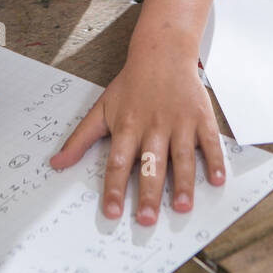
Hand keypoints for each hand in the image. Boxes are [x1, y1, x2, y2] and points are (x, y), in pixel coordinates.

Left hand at [48, 36, 225, 224]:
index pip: (118, 162)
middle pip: (151, 164)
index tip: (112, 212)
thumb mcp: (102, 109)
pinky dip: (215, 161)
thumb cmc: (130, 85)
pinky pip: (209, 142)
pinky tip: (216, 181)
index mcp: (128, 126)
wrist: (162, 52)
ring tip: (181, 207)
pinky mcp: (200, 116)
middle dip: (149, 193)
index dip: (114, 188)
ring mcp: (179, 121)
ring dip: (183, 183)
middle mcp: (154, 125)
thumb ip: (80, 139)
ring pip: (182, 157)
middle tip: (147, 219)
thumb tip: (56, 164)